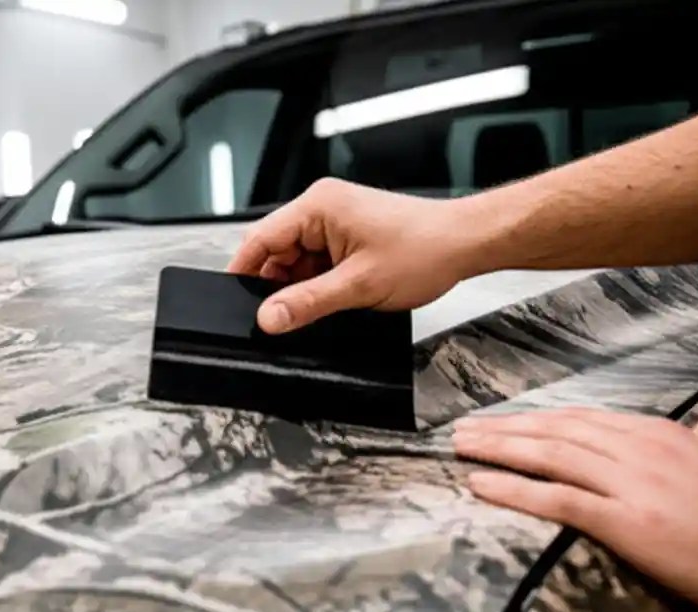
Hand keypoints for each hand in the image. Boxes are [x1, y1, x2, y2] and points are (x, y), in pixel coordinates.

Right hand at [226, 178, 484, 333]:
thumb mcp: (358, 285)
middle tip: (284, 318)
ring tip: (327, 305)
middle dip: (278, 286)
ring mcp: (336, 222)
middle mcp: (322, 209)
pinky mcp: (348, 237)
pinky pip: (318, 264)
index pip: (260, 239)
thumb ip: (307, 303)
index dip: (243, 272)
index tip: (232, 301)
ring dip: (302, 288)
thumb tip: (268, 318)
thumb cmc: (423, 249)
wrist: (465, 244)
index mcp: (318, 206)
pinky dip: (320, 285)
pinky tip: (335, 301)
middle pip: (277, 252)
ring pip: (297, 262)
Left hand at [453, 409, 697, 611]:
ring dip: (497, 450)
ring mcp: (635, 484)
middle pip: (557, 430)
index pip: (585, 419)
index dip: (538, 419)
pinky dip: (513, 489)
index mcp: (666, 435)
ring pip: (550, 455)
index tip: (505, 421)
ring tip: (459, 448)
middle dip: (505, 429)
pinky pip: (558, 499)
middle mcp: (643, 450)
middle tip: (462, 430)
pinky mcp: (631, 522)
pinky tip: (479, 485)